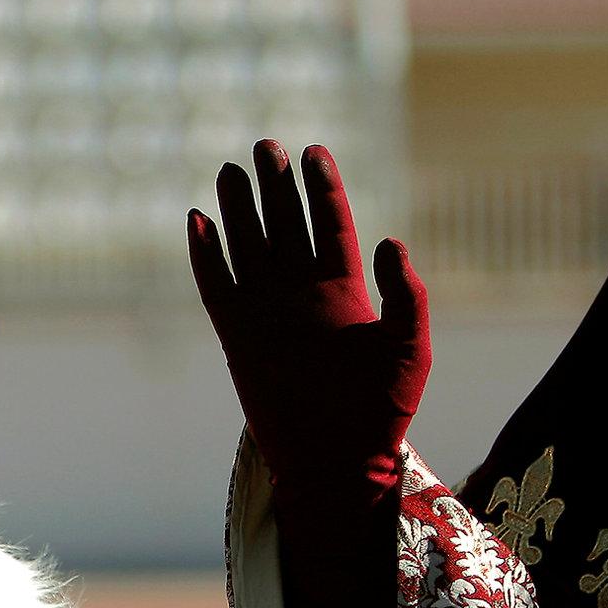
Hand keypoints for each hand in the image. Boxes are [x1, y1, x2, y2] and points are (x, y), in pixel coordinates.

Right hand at [185, 141, 430, 519]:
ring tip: (230, 169)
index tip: (313, 150)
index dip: (323, 187)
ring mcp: (268, 313)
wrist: (338, 462)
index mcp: (345, 291)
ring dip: (239, 209)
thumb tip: (389, 239)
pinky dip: (206, 255)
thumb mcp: (410, 347)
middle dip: (276, 185)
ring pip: (249, 247)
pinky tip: (197, 221)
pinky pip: (217, 286)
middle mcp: (303, 294)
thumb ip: (406, 293)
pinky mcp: (238, 336)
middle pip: (286, 225)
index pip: (331, 224)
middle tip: (265, 145)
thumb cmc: (382, 411)